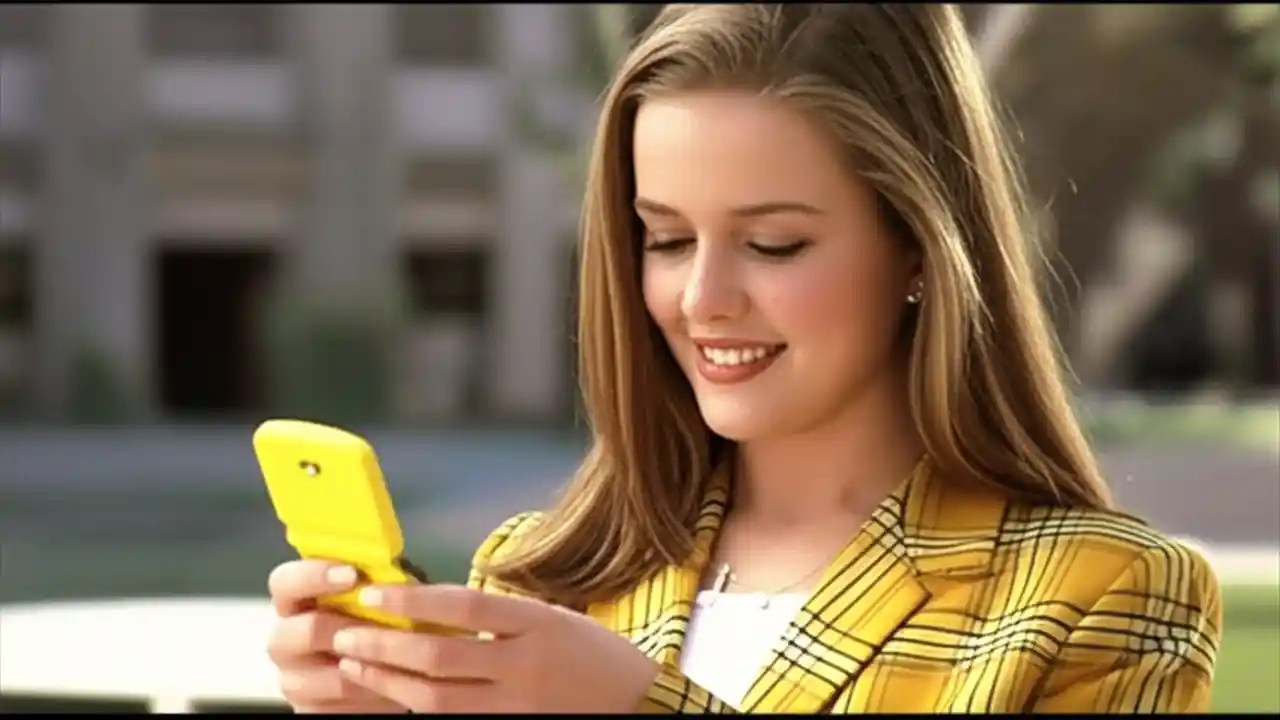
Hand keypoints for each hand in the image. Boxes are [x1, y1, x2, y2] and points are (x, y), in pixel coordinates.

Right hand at [265, 559, 408, 713]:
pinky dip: (364, 694)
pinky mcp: (308, 709)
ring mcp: (293, 677)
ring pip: (314, 676)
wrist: (388, 671)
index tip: (352, 574)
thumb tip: (389, 567)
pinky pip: (331, 706)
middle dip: (340, 628)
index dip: (313, 576)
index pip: (284, 582)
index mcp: (296, 601)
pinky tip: (389, 685)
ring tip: (391, 657)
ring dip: (358, 667)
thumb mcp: (375, 597)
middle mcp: (286, 637)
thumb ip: (371, 581)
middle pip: (294, 631)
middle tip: (375, 625)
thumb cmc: (378, 623)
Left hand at [331, 583, 661, 712]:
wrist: (637, 705)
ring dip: (387, 680)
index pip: (464, 605)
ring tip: (354, 664)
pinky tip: (392, 696)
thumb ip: (499, 615)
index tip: (373, 593)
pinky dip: (416, 708)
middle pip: (439, 654)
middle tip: (346, 633)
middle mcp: (525, 665)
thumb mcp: (551, 617)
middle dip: (383, 644)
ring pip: (435, 697)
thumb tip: (430, 605)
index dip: (413, 599)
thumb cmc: (592, 655)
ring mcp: (517, 705)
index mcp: (538, 623)